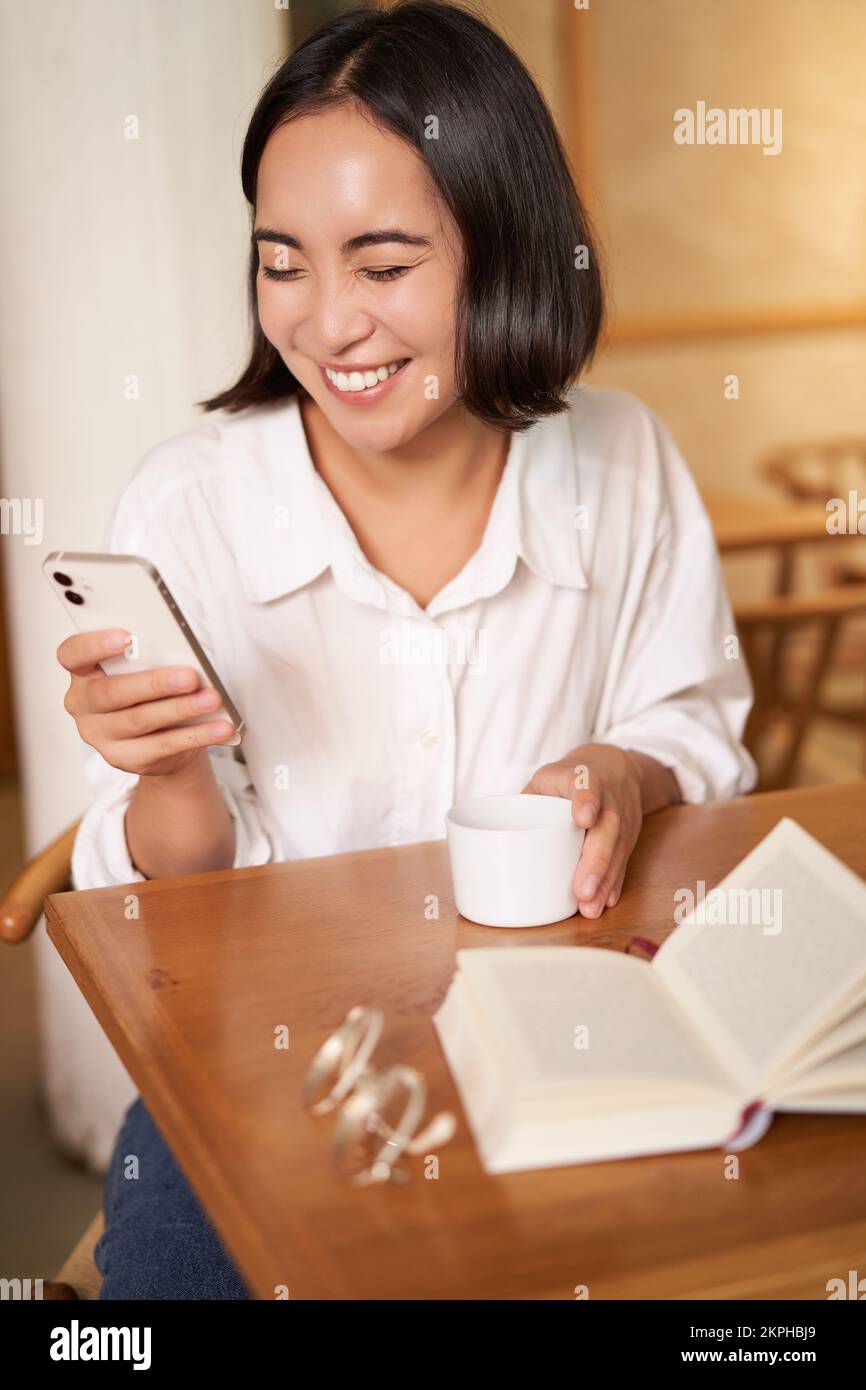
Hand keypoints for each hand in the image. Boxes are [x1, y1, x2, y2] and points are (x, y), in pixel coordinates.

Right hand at [57, 628, 236, 778]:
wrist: (162, 737)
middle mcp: (83, 705)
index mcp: (83, 672)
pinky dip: (196, 736)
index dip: (94, 645)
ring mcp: (100, 735)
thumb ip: (150, 657)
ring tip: (212, 699)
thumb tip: (180, 653)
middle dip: (154, 683)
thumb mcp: (146, 668)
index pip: (72, 654)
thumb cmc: (152, 689)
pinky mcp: (124, 759)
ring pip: (140, 720)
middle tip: (190, 676)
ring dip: (180, 709)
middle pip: (112, 692)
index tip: (126, 636)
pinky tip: (220, 728)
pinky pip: (163, 746)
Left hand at [522, 744, 664, 917]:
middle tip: (582, 890)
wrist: (615, 768)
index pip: (586, 785)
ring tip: (589, 906)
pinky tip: (605, 902)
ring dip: (604, 881)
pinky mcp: (628, 838)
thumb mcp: (547, 776)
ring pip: (618, 849)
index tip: (583, 818)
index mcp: (584, 777)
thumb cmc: (571, 776)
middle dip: (595, 861)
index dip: (586, 800)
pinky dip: (614, 884)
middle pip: (607, 827)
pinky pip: (623, 862)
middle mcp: (608, 798)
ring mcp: (622, 819)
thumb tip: (498, 837)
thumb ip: (526, 802)